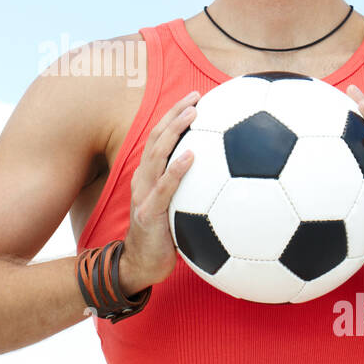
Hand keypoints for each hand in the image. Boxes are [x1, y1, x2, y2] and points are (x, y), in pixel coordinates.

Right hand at [120, 91, 199, 294]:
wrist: (140, 267)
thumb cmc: (164, 238)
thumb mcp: (175, 209)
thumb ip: (189, 190)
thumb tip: (224, 179)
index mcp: (149, 176)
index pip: (159, 137)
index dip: (174, 115)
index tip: (195, 97)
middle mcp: (143, 179)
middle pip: (156, 137)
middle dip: (175, 113)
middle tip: (196, 96)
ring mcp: (144, 194)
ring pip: (157, 154)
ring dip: (175, 130)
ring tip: (193, 114)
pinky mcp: (149, 213)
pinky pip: (165, 187)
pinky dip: (177, 169)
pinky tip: (192, 156)